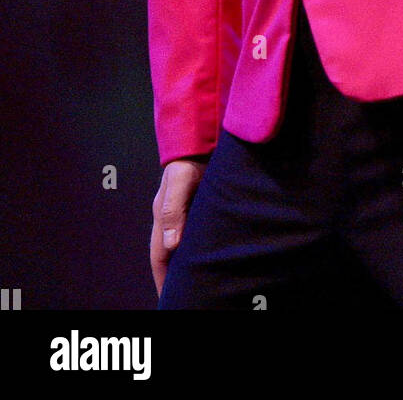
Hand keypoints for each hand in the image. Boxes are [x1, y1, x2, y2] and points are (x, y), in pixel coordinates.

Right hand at [150, 156, 208, 297]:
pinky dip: (199, 249)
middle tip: (185, 297)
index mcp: (163, 216)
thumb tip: (171, 243)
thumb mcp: (180, 182)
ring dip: (187, 264)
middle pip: (170, 255)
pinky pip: (196, 234)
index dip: (163, 279)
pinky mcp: (198, 207)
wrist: (204, 137)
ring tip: (198, 284)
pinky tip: (210, 257)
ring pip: (183, 246)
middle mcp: (171, 218)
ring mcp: (184, 213)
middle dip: (174, 277)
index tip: (169, 299)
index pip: (160, 257)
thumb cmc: (190, 158)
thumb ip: (173, 209)